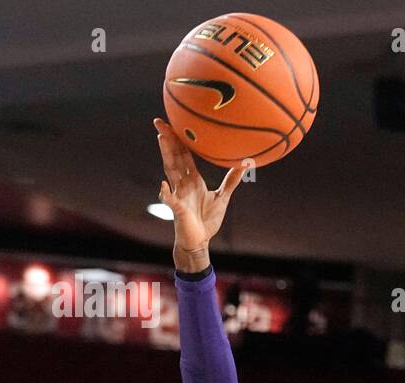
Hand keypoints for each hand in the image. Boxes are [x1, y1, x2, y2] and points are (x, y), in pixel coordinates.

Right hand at [154, 117, 247, 271]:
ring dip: (166, 155)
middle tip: (160, 121)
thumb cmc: (206, 219)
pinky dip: (166, 193)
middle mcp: (182, 183)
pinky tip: (163, 186)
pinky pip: (171, 200)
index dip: (178, 139)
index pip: (183, 154)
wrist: (200, 240)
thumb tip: (244, 166)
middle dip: (167, 139)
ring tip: (161, 138)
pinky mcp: (178, 210)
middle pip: (173, 157)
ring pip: (170, 171)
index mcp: (192, 179)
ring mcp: (178, 195)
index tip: (173, 122)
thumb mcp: (222, 197)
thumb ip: (230, 181)